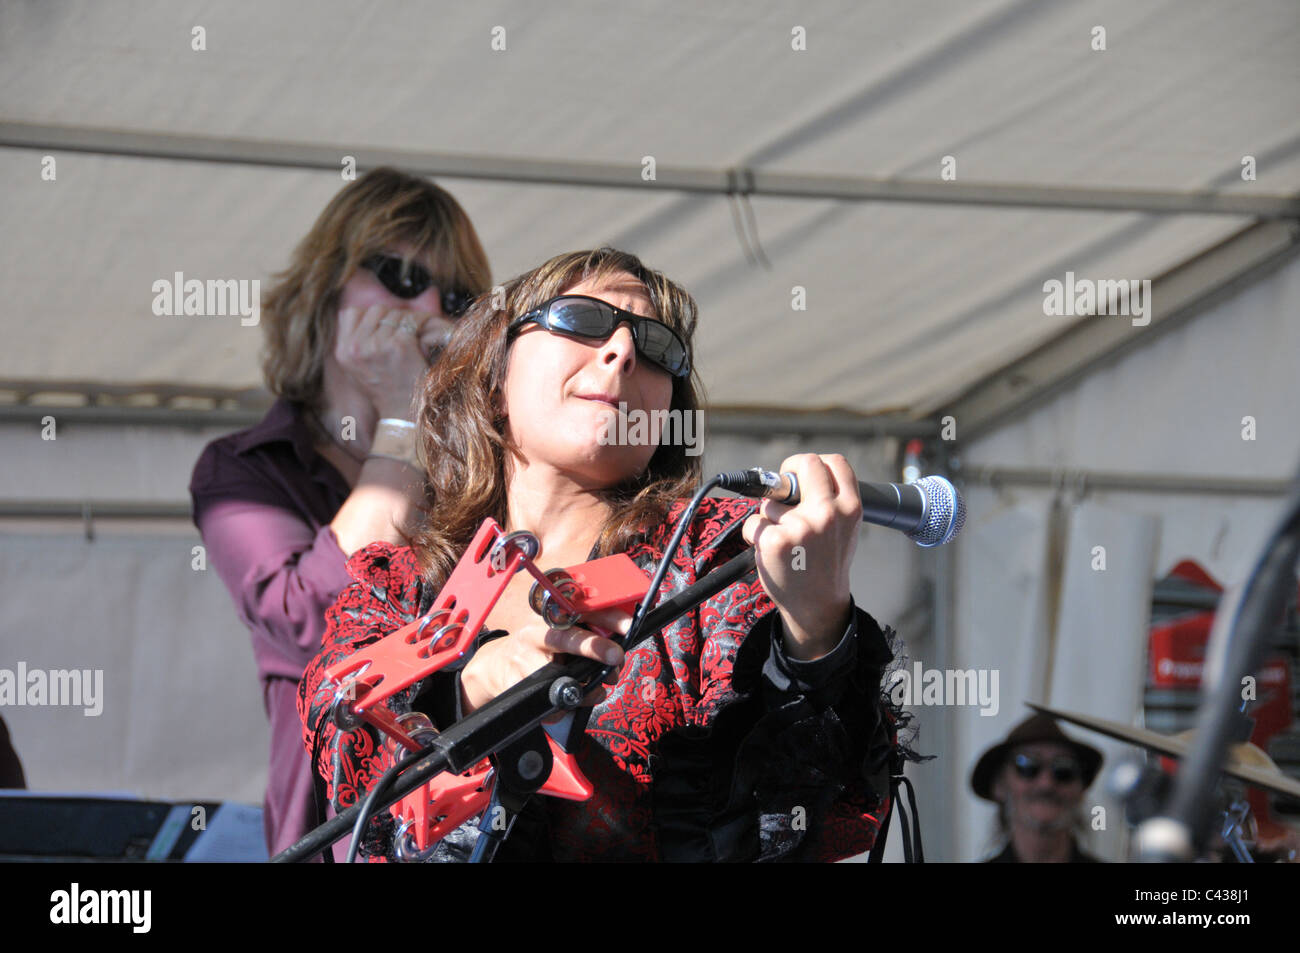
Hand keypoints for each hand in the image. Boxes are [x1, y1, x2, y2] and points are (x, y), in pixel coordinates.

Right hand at [335, 304, 447, 418]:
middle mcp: (356, 347)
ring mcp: (377, 345)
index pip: (350, 313)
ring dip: (408, 318)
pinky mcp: (399, 344)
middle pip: (375, 311)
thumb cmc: (384, 392)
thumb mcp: (356, 370)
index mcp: (343, 352)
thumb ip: (353, 345)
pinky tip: (426, 327)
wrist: (403, 413)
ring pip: (395, 314)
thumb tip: (356, 316)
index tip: (383, 324)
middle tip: (405, 325)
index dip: (369, 316)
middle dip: (392, 316)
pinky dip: (422, 320)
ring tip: (416, 328)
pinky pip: (412, 320)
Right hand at [459, 608, 629, 714]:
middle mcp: (535, 634)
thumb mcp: (556, 632)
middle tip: (615, 657)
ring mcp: (524, 660)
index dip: (607, 617)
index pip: (580, 611)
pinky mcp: (517, 685)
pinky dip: (565, 709)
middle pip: (565, 639)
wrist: (494, 668)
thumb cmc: (535, 648)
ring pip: (562, 679)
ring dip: (586, 691)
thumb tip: (617, 656)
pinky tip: (568, 702)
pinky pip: (550, 705)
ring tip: (595, 691)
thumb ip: (586, 636)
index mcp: (549, 617)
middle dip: (593, 647)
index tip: (629, 626)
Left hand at [741, 453, 859, 659]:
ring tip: (784, 540)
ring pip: (771, 501)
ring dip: (769, 516)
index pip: (834, 462)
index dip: (813, 464)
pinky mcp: (774, 540)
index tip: (801, 473)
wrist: (818, 604)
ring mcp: (800, 526)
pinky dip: (755, 534)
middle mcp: (827, 513)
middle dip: (787, 472)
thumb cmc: (827, 563)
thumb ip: (828, 500)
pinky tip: (770, 551)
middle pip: (804, 464)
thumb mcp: (843, 528)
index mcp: (850, 508)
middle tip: (780, 489)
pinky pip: (753, 523)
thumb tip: (792, 478)